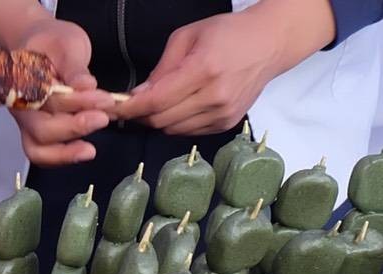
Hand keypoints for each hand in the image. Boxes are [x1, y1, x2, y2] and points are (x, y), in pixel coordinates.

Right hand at [0, 0, 112, 166]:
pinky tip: (85, 152)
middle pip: (42, 129)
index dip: (79, 102)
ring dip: (65, 153)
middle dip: (74, 127)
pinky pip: (42, 153)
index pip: (51, 99)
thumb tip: (85, 85)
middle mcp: (21, 106)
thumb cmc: (54, 42)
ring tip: (90, 150)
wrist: (40, 44)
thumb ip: (74, 67)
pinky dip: (62, 157)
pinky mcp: (36, 132)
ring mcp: (27, 122)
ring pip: (37, 149)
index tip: (105, 99)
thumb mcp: (67, 44)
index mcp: (24, 81)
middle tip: (103, 118)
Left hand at [112, 0, 333, 135]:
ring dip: (158, 121)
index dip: (130, 108)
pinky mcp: (227, 123)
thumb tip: (139, 94)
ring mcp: (222, 113)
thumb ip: (162, 68)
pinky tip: (178, 107)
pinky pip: (189, 132)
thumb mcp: (187, 37)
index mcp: (203, 70)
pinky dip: (177, 123)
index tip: (114, 107)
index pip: (156, 101)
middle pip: (161, 120)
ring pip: (173, 130)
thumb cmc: (227, 33)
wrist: (269, 43)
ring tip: (156, 104)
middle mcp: (214, 96)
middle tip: (132, 104)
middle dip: (141, 115)